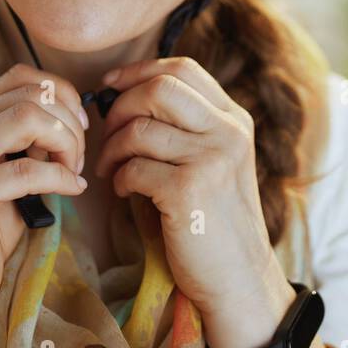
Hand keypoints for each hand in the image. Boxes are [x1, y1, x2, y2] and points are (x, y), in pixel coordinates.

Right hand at [0, 64, 88, 314]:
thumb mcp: (10, 169)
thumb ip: (31, 140)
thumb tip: (72, 119)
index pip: (21, 77)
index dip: (61, 94)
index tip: (78, 126)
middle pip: (30, 95)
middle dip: (69, 123)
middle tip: (77, 158)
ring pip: (27, 119)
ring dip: (65, 144)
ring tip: (71, 171)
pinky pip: (26, 171)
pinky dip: (60, 178)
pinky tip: (72, 190)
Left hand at [92, 57, 279, 319]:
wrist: (239, 278)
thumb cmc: (215, 220)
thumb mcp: (214, 162)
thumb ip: (185, 128)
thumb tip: (122, 98)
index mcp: (234, 119)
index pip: (182, 69)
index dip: (137, 71)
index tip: (109, 85)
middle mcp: (228, 132)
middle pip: (159, 87)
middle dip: (120, 106)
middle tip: (108, 133)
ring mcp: (211, 159)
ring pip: (140, 128)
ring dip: (113, 148)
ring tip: (112, 170)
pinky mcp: (189, 189)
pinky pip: (134, 167)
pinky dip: (120, 178)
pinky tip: (126, 191)